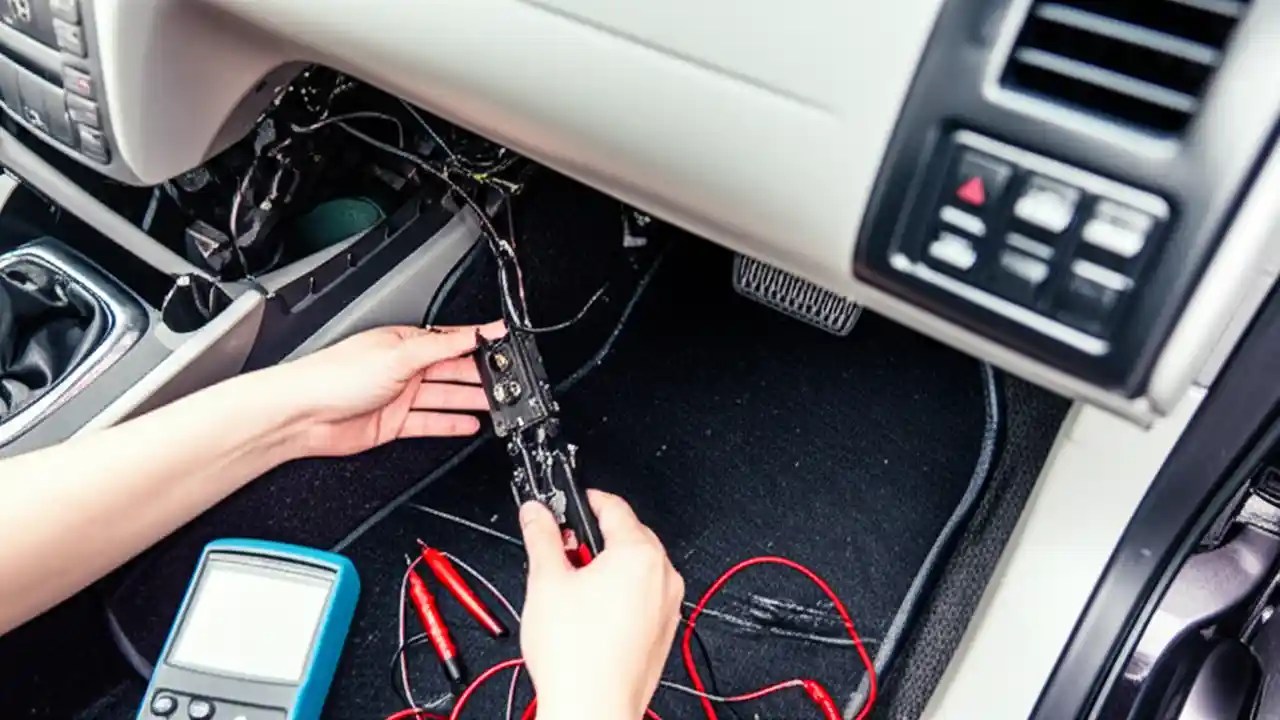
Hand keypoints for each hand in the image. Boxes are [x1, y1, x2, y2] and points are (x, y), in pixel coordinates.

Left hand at [270, 322, 503, 456]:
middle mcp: (405, 368)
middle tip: (511, 380)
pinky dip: (451, 423)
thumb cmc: (335, 376)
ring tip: (501, 403)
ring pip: (446, 397)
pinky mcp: (395, 423)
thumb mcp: (399, 354)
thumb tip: (475, 333)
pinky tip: (470, 423)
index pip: (452, 340)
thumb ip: (441, 347)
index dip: (479, 341)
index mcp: (405, 343)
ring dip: (472, 400)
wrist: (303, 415)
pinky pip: (431, 422)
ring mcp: (401, 397)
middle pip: (453, 371)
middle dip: (482, 375)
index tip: (506, 342)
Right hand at [519, 491, 684, 719]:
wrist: (592, 708)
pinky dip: (621, 591)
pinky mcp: (664, 630)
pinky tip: (591, 610)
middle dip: (595, 536)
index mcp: (639, 554)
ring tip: (573, 582)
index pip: (613, 506)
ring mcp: (668, 605)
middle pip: (629, 535)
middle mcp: (663, 576)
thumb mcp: (546, 581)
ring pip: (637, 567)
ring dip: (608, 564)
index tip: (566, 501)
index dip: (584, 499)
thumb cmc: (576, 655)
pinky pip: (644, 595)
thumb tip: (536, 513)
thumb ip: (542, 537)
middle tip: (561, 544)